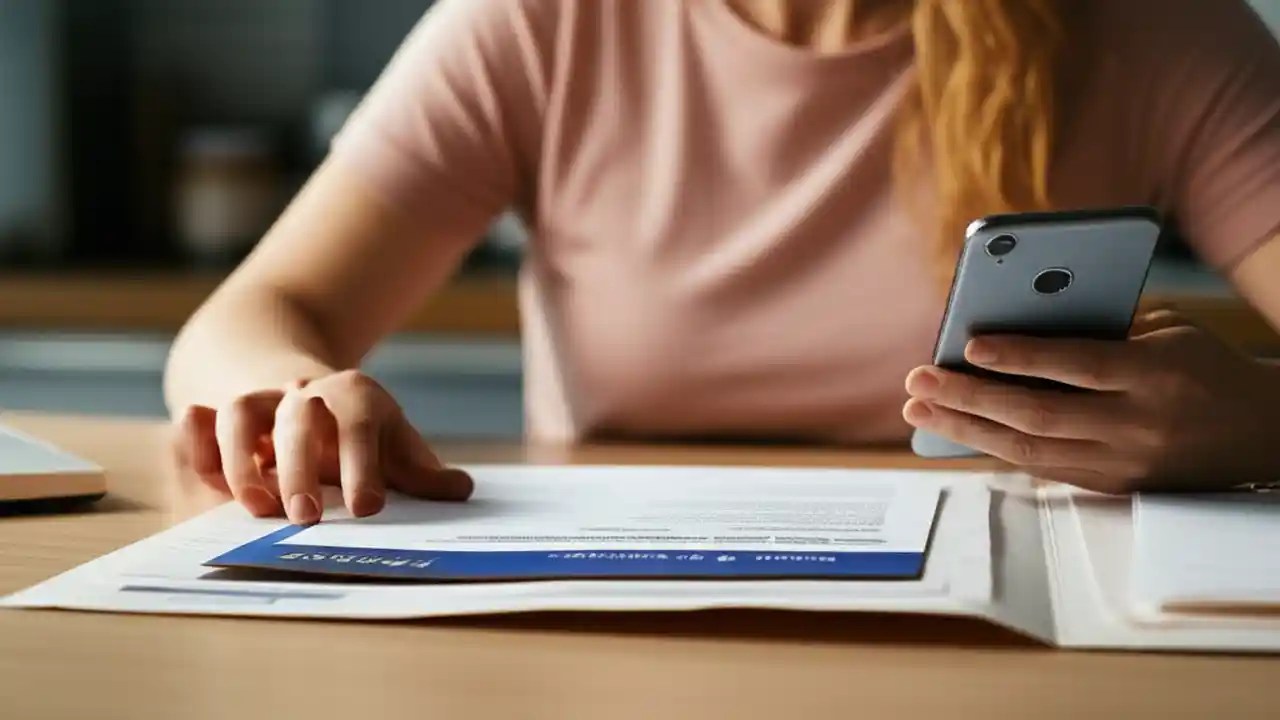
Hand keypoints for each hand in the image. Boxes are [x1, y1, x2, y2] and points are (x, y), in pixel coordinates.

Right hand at [172, 371, 472, 524]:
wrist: (313, 392)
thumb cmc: (363, 436)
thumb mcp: (398, 447)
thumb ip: (423, 473)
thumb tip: (461, 490)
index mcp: (358, 399)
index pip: (361, 428)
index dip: (364, 466)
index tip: (369, 508)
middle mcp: (306, 395)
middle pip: (298, 419)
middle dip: (300, 468)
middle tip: (307, 519)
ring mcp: (262, 403)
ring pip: (240, 412)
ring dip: (241, 458)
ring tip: (255, 507)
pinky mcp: (223, 419)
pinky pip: (200, 421)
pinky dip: (196, 444)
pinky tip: (207, 482)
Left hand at [902, 311, 1279, 492]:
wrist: (1261, 434)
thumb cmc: (1206, 367)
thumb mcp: (1169, 334)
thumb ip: (1102, 331)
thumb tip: (1018, 327)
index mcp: (1156, 376)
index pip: (1076, 366)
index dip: (1019, 357)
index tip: (968, 346)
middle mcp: (1137, 426)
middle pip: (1039, 415)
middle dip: (970, 398)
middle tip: (918, 382)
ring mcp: (1124, 463)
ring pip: (1032, 451)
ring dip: (967, 430)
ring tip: (921, 410)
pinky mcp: (1114, 487)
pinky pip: (1043, 468)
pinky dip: (997, 448)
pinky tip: (960, 431)